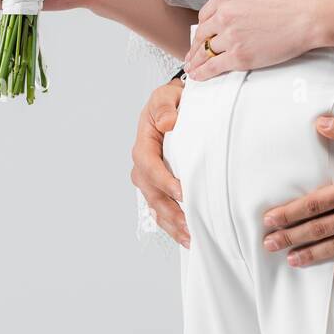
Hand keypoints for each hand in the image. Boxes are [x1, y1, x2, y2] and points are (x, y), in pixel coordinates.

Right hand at [130, 80, 189, 247]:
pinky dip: (172, 225)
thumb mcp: (167, 95)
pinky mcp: (160, 188)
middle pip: (151, 193)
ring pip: (155, 206)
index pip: (149, 165)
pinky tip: (187, 237)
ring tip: (190, 239)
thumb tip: (167, 123)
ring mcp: (150, 179)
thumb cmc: (171, 102)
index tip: (182, 192)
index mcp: (143, 143)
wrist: (175, 107)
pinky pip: (162, 210)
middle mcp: (143, 165)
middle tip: (189, 226)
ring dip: (171, 224)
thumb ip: (166, 106)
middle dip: (169, 211)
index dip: (163, 180)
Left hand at [183, 0, 319, 79]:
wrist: (308, 17)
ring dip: (197, 62)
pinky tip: (198, 76)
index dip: (202, 28)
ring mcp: (230, 36)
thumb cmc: (292, 0)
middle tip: (191, 55)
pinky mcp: (239, 55)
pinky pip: (213, 66)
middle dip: (195, 47)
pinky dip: (203, 73)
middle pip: (202, 35)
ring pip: (205, 52)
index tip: (200, 36)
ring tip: (192, 68)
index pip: (205, 15)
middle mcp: (224, 15)